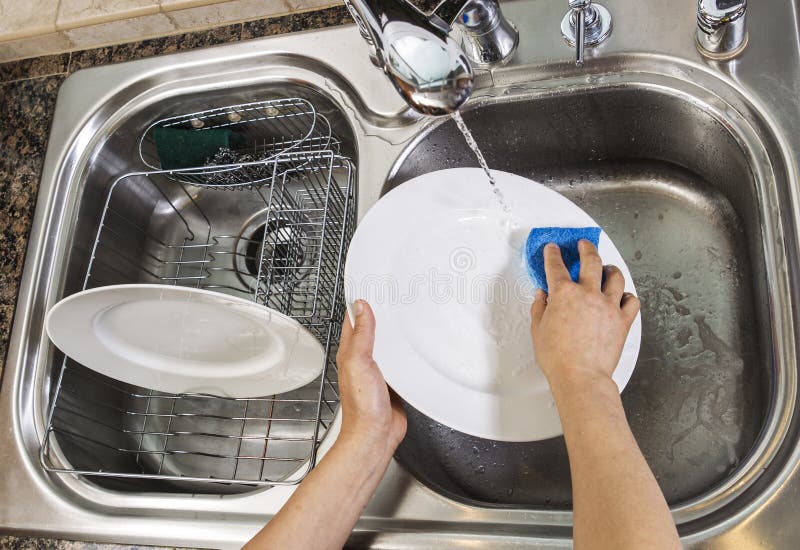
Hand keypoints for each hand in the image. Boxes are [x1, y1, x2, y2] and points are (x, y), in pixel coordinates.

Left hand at [336, 300, 406, 458]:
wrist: (375, 435)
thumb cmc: (362, 406)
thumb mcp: (359, 363)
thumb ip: (361, 335)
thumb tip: (361, 306)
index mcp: (350, 352)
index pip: (354, 319)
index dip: (361, 302)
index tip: (372, 286)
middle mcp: (363, 360)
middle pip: (372, 330)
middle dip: (381, 314)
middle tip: (395, 297)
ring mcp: (379, 371)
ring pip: (388, 345)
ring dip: (395, 334)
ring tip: (407, 316)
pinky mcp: (394, 382)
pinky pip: (400, 362)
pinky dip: (406, 353)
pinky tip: (415, 348)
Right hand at [530, 240, 639, 392]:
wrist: (581, 376)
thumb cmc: (558, 358)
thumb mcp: (538, 330)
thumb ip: (540, 308)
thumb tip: (541, 297)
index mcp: (563, 294)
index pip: (556, 265)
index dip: (553, 254)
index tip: (552, 249)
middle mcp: (588, 293)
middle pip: (591, 260)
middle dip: (586, 248)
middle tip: (584, 245)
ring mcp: (608, 305)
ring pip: (616, 276)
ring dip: (611, 268)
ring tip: (608, 268)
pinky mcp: (623, 320)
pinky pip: (632, 300)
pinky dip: (628, 295)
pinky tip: (623, 296)